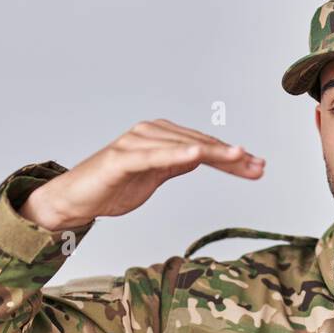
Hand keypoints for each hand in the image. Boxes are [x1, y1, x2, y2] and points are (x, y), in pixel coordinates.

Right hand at [19, 119, 264, 229]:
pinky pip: (155, 155)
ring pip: (182, 146)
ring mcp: (136, 143)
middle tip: (258, 166)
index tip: (257, 168)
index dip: (231, 158)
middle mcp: (150, 133)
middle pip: (199, 144)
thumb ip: (175, 164)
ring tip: (239, 157)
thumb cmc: (111, 187)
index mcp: (160, 138)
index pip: (203, 146)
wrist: (75, 198)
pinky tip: (197, 155)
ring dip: (213, 152)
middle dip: (231, 157)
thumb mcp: (153, 177)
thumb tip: (199, 156)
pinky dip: (177, 153)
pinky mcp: (122, 158)